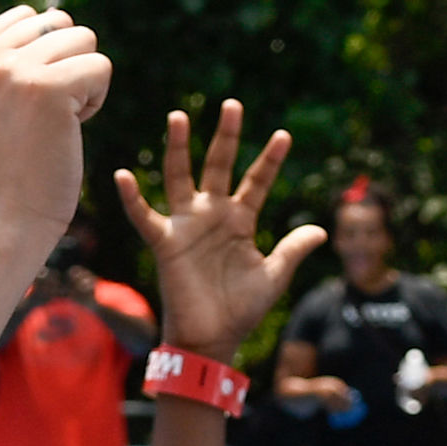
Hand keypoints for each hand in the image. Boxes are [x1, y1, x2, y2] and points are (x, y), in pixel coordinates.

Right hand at [0, 5, 114, 261]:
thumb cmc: (1, 174)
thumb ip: (5, 62)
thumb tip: (56, 18)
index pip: (27, 18)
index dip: (44, 60)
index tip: (26, 106)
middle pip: (59, 24)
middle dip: (66, 67)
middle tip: (45, 118)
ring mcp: (12, 70)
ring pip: (84, 40)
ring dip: (83, 82)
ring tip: (56, 124)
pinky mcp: (48, 87)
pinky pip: (101, 67)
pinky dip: (96, 100)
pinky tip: (71, 131)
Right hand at [115, 101, 325, 357]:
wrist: (212, 340)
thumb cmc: (240, 310)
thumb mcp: (274, 277)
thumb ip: (293, 250)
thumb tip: (322, 230)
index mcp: (240, 220)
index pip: (257, 181)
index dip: (270, 160)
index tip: (284, 135)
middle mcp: (212, 215)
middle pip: (219, 166)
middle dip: (226, 137)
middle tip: (233, 105)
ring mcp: (188, 226)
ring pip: (181, 177)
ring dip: (179, 148)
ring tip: (179, 117)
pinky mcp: (166, 243)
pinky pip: (144, 216)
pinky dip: (132, 198)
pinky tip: (123, 175)